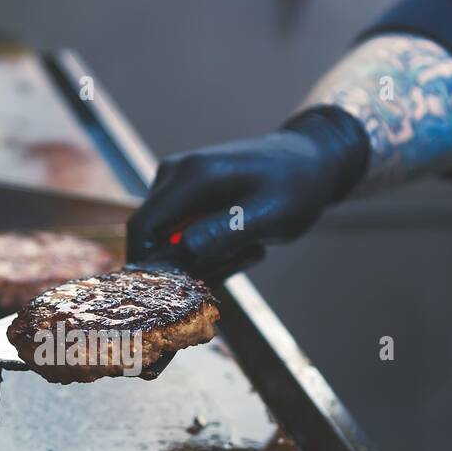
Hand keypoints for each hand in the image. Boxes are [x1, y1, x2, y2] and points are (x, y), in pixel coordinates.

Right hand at [126, 106, 368, 278]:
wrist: (309, 162)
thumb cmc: (295, 186)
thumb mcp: (268, 214)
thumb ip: (224, 232)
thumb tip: (183, 251)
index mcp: (190, 176)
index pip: (142, 228)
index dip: (149, 267)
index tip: (184, 289)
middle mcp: (172, 174)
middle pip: (151, 238)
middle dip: (185, 264)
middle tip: (237, 263)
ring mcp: (175, 183)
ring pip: (165, 240)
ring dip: (202, 258)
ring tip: (249, 249)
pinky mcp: (183, 195)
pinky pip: (178, 234)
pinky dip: (206, 249)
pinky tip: (241, 242)